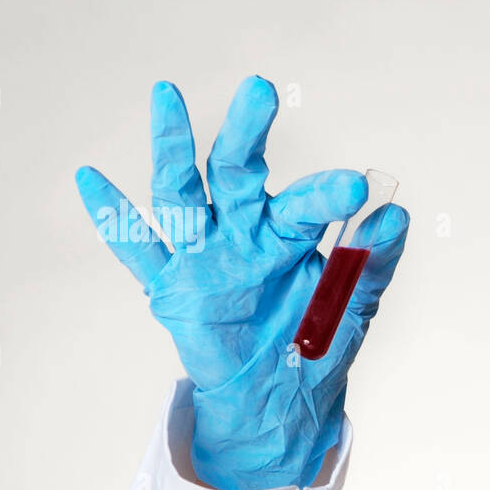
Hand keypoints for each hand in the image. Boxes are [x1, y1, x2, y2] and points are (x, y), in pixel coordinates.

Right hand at [74, 74, 409, 489]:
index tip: (355, 189)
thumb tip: (397, 214)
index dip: (326, 194)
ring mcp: (204, 256)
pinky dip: (114, 219)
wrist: (280, 399)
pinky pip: (139, 251)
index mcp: (288, 234)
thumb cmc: (317, 343)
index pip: (304, 202)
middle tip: (261, 91)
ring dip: (174, 148)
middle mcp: (242, 233)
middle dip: (247, 135)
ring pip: (183, 196)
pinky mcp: (172, 288)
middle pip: (238, 174)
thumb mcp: (353, 304)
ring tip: (167, 96)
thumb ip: (371, 262)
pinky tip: (91, 180)